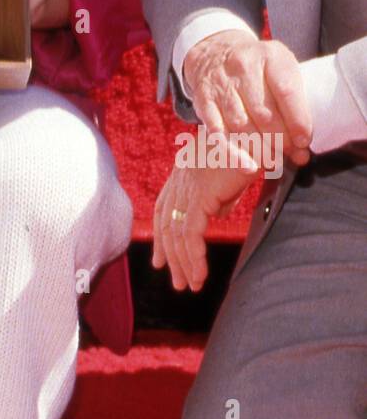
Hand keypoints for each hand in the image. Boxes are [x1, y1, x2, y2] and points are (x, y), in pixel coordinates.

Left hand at [152, 160, 255, 291]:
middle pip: (166, 223)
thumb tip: (219, 213)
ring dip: (181, 263)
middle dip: (169, 254)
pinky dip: (193, 258)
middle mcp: (180, 177)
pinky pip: (189, 234)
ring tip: (188, 285)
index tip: (161, 258)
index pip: (164, 206)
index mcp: (184, 169)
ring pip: (174, 233)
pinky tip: (199, 276)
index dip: (161, 234)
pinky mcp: (200, 195)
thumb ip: (222, 194)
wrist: (257, 133)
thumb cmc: (251, 148)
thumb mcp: (233, 174)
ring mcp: (188, 186)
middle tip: (175, 279)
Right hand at [183, 29, 311, 167]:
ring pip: (242, 125)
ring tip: (273, 162)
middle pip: (264, 113)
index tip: (304, 141)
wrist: (215, 52)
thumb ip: (295, 101)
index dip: (298, 121)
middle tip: (289, 154)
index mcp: (270, 56)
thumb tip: (303, 147)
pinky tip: (248, 165)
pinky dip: (234, 152)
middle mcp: (243, 66)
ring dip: (260, 150)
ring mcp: (221, 83)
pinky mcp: (203, 100)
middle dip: (280, 140)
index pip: (286, 92)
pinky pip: (218, 131)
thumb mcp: (280, 68)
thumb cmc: (258, 67)